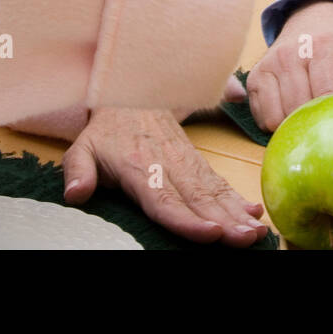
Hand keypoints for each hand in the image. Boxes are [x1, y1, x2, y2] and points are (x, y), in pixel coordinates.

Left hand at [60, 107, 267, 245]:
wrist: (131, 93)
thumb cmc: (107, 130)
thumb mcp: (82, 147)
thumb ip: (78, 171)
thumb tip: (75, 194)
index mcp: (139, 167)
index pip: (164, 199)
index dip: (187, 219)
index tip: (210, 233)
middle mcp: (168, 165)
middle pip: (198, 199)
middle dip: (224, 221)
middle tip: (245, 240)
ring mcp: (185, 162)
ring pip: (213, 191)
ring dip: (236, 212)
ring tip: (256, 232)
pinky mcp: (196, 161)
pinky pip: (218, 182)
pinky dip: (237, 198)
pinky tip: (254, 213)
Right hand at [240, 0, 332, 131]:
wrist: (316, 20)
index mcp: (325, 47)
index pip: (325, 96)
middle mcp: (291, 53)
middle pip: (299, 112)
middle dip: (316, 125)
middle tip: (329, 124)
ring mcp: (269, 64)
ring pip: (278, 119)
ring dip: (295, 125)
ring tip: (311, 115)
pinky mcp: (254, 77)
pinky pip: (262, 118)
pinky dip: (278, 122)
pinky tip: (293, 110)